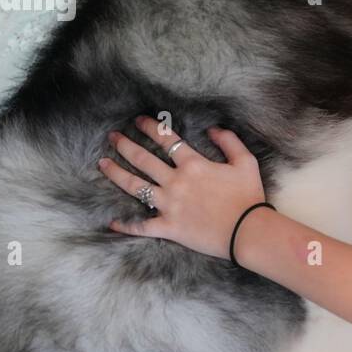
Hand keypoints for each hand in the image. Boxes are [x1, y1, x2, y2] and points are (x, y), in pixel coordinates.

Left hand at [98, 115, 265, 259]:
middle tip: (113, 137)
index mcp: (193, 165)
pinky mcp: (168, 227)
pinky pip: (142, 226)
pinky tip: (112, 223)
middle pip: (143, 160)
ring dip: (116, 174)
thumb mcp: (246, 162)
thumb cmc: (248, 196)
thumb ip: (229, 141)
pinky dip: (126, 226)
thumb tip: (213, 129)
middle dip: (125, 145)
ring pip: (135, 187)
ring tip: (103, 164)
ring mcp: (169, 205)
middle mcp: (175, 182)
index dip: (150, 128)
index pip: (166, 140)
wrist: (247, 231)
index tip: (138, 120)